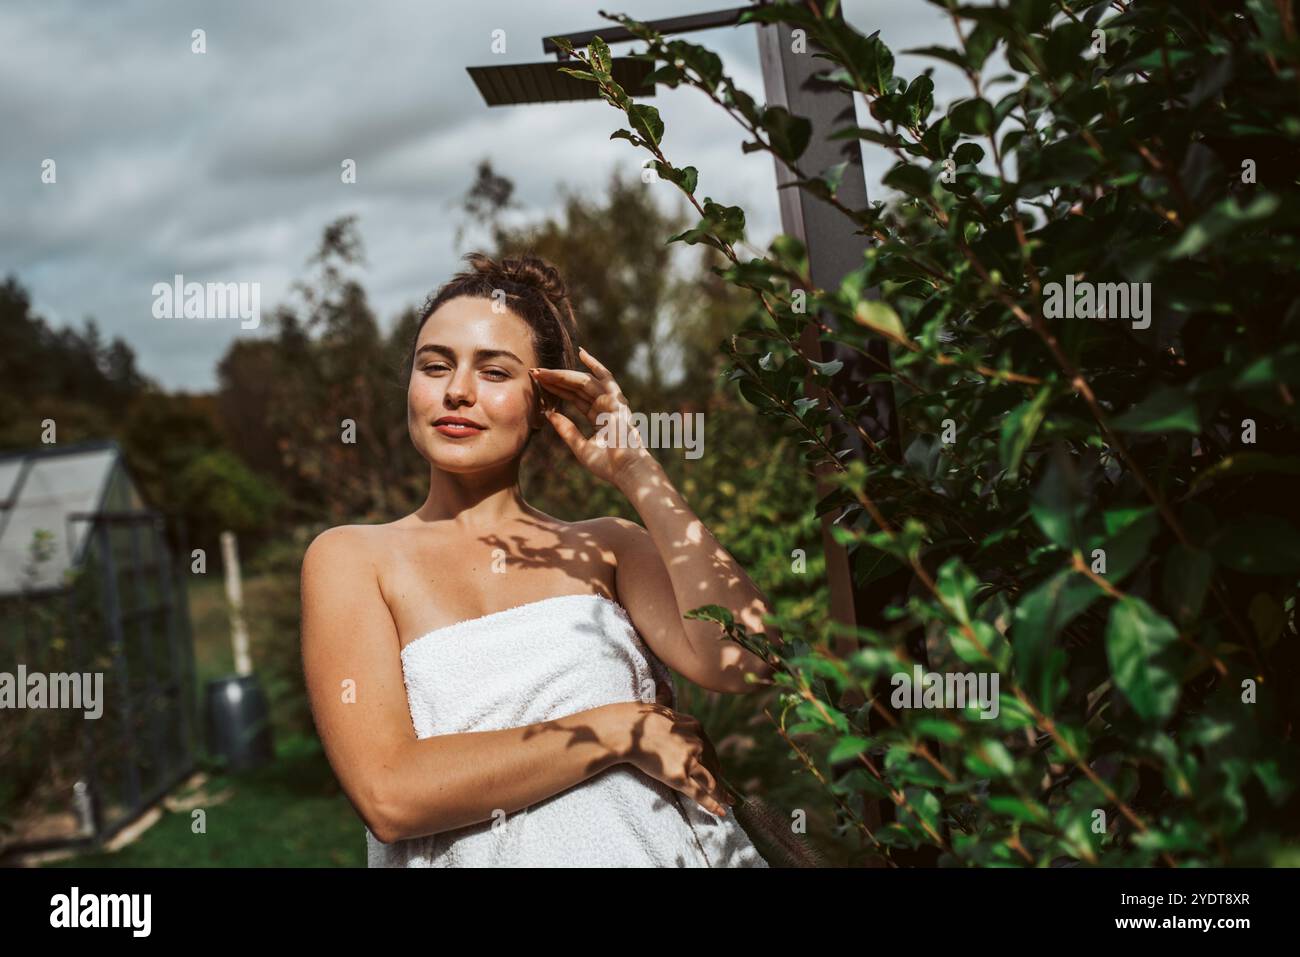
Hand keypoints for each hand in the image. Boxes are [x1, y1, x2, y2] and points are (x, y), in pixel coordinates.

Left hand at [530, 347, 657, 488]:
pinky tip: (582, 354)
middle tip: (535, 372)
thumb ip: (567, 430)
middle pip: (577, 387)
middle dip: (556, 379)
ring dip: (563, 375)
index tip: (538, 383)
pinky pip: (603, 378)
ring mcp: (612, 402)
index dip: (557, 390)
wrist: (627, 471)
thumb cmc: (608, 465)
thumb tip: (548, 413)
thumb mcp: (581, 447)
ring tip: (543, 370)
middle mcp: (606, 406)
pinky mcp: (616, 401)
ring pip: (584, 381)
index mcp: (599, 418)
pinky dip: (594, 365)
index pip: (575, 398)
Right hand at [609, 701, 734, 817]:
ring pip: (711, 780)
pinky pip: (700, 793)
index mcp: (693, 725)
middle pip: (712, 763)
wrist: (624, 731)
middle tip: (724, 788)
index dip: (713, 759)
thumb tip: (663, 686)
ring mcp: (689, 760)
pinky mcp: (679, 776)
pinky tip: (720, 812)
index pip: (708, 746)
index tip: (716, 767)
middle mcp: (696, 742)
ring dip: (721, 793)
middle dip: (718, 776)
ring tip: (727, 803)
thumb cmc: (636, 719)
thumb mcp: (657, 704)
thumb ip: (665, 698)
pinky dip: (713, 804)